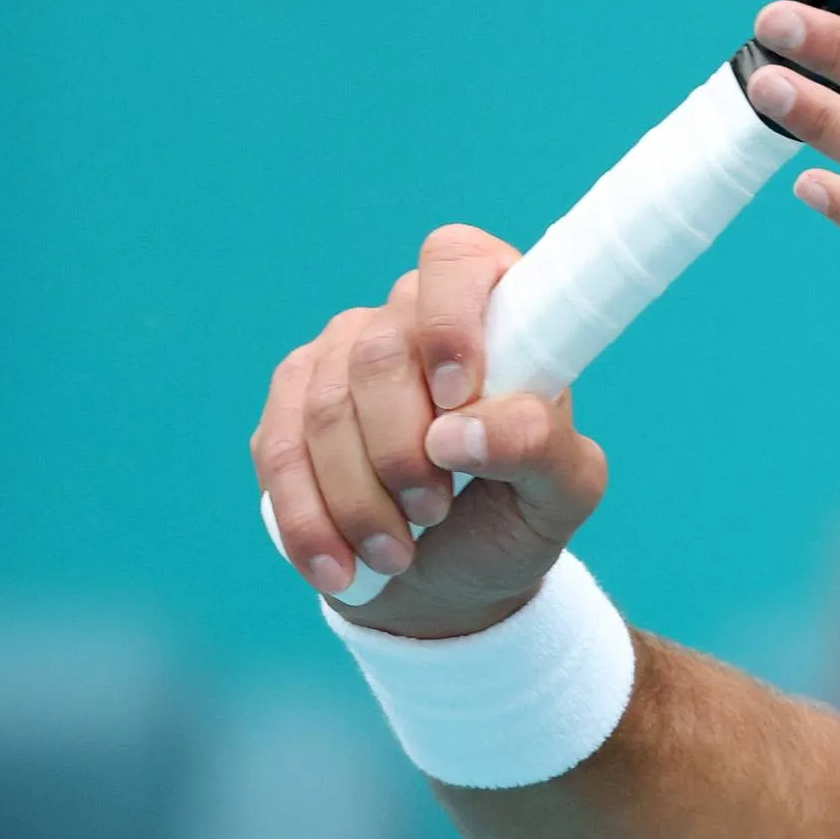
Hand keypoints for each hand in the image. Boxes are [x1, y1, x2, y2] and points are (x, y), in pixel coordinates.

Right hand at [253, 226, 609, 637]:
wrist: (453, 577)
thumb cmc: (518, 513)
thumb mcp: (561, 491)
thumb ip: (538, 447)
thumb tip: (460, 431)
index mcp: (495, 312)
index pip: (458, 262)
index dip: (449, 322)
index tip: (455, 397)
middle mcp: (409, 318)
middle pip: (378, 353)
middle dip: (402, 449)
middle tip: (434, 511)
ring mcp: (340, 357)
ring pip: (323, 409)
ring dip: (358, 498)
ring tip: (398, 553)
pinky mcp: (288, 408)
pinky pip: (278, 452)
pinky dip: (310, 519)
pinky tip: (342, 566)